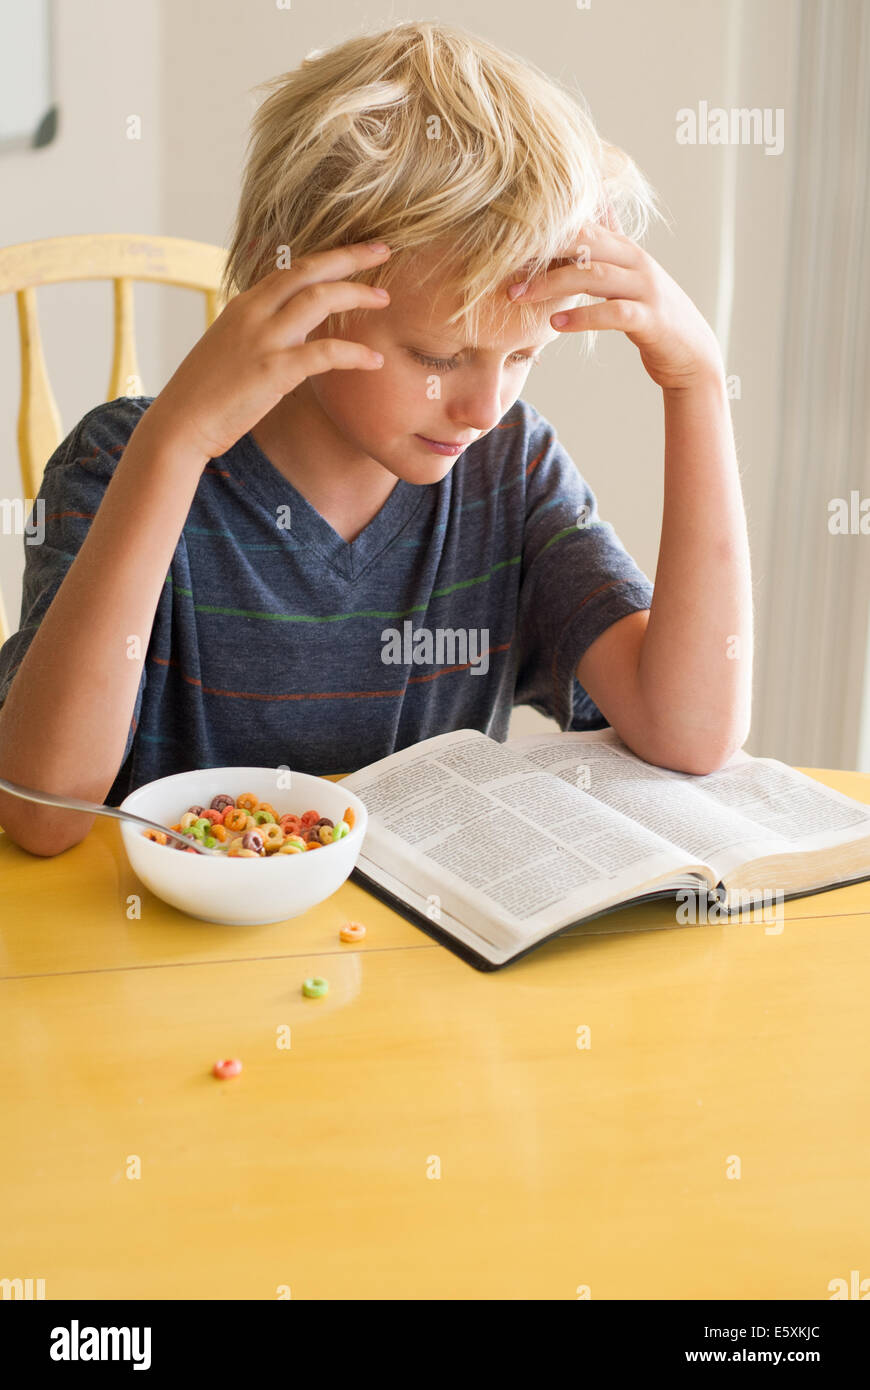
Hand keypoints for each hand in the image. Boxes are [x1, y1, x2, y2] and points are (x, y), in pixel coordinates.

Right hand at [146, 241, 392, 458]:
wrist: (179, 423)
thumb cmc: (206, 393)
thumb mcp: (232, 348)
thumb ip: (262, 333)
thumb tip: (296, 334)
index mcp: (244, 304)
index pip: (292, 269)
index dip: (327, 257)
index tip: (356, 252)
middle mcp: (254, 312)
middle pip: (309, 270)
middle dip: (350, 256)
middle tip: (383, 250)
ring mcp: (263, 339)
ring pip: (320, 299)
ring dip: (356, 295)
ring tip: (384, 299)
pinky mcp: (274, 371)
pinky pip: (324, 353)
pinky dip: (354, 354)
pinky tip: (375, 361)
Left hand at [507, 206, 723, 392]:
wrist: (691, 354)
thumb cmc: (649, 316)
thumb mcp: (624, 279)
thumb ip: (604, 252)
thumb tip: (586, 219)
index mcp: (625, 249)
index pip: (581, 225)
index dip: (544, 229)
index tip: (506, 240)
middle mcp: (636, 261)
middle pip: (585, 241)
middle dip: (542, 250)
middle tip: (503, 266)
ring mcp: (646, 288)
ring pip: (595, 275)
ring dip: (552, 284)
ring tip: (520, 297)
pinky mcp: (651, 319)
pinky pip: (613, 313)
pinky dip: (583, 317)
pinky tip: (557, 324)